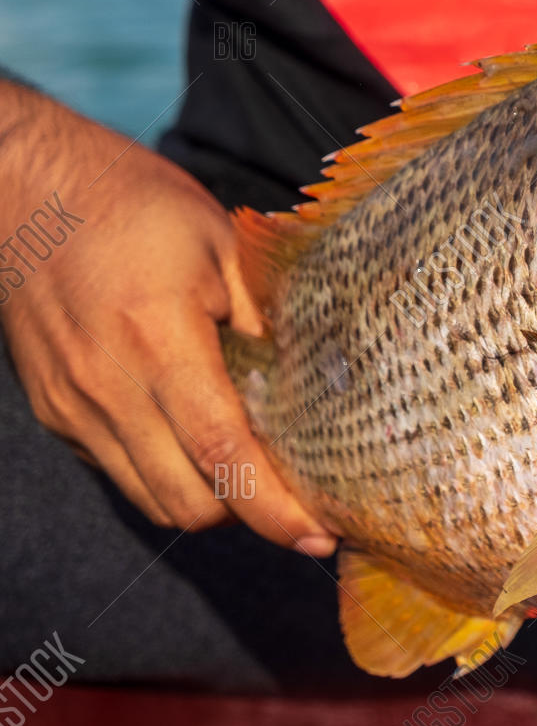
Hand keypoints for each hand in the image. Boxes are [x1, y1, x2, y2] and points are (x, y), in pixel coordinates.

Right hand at [0, 94, 335, 553]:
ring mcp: (73, 406)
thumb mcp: (222, 243)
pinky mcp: (55, 414)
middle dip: (250, 513)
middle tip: (298, 498)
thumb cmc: (133, 204)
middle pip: (190, 502)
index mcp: (158, 339)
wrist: (22, 188)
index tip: (318, 537)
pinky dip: (168, 475)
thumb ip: (269, 319)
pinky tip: (198, 442)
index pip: (223, 455)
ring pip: (153, 501)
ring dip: (209, 501)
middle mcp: (107, 387)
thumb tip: (318, 385)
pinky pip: (122, 474)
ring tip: (253, 474)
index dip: (275, 510)